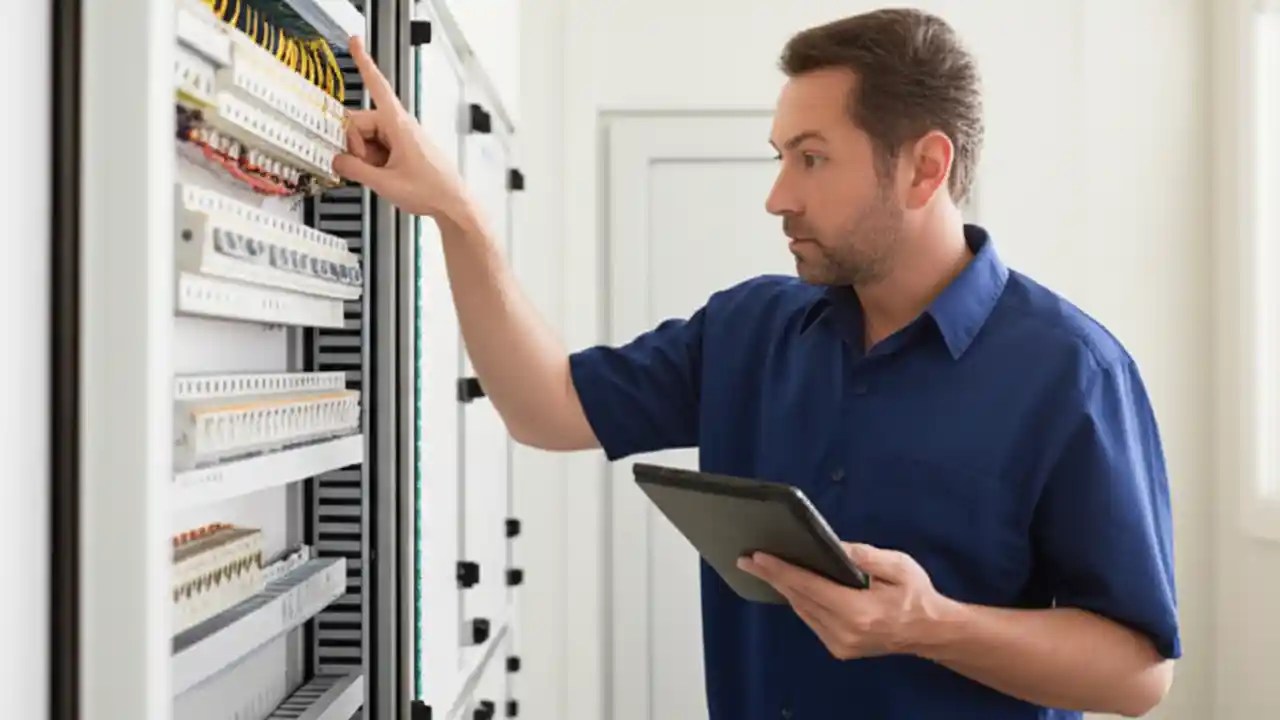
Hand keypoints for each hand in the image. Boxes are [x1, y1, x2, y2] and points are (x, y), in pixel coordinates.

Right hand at [333, 37, 471, 221]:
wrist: (452, 204)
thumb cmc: (431, 190)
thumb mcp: (384, 183)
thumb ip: (355, 169)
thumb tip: (338, 160)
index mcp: (398, 124)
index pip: (377, 86)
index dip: (364, 62)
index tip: (355, 42)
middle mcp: (400, 126)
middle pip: (359, 122)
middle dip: (354, 144)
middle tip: (363, 166)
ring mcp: (402, 137)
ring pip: (366, 137)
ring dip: (364, 156)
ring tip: (380, 175)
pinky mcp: (403, 148)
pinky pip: (377, 147)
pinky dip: (373, 160)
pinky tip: (382, 175)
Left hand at [737, 542, 954, 659]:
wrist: (931, 632)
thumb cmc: (916, 595)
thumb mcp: (898, 566)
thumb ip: (865, 556)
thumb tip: (834, 547)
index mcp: (858, 612)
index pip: (809, 587)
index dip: (781, 571)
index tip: (757, 558)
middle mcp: (844, 632)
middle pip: (799, 599)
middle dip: (773, 577)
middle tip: (747, 559)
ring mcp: (840, 644)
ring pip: (802, 611)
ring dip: (784, 589)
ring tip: (763, 568)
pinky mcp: (840, 649)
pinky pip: (811, 620)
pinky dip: (800, 601)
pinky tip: (791, 586)